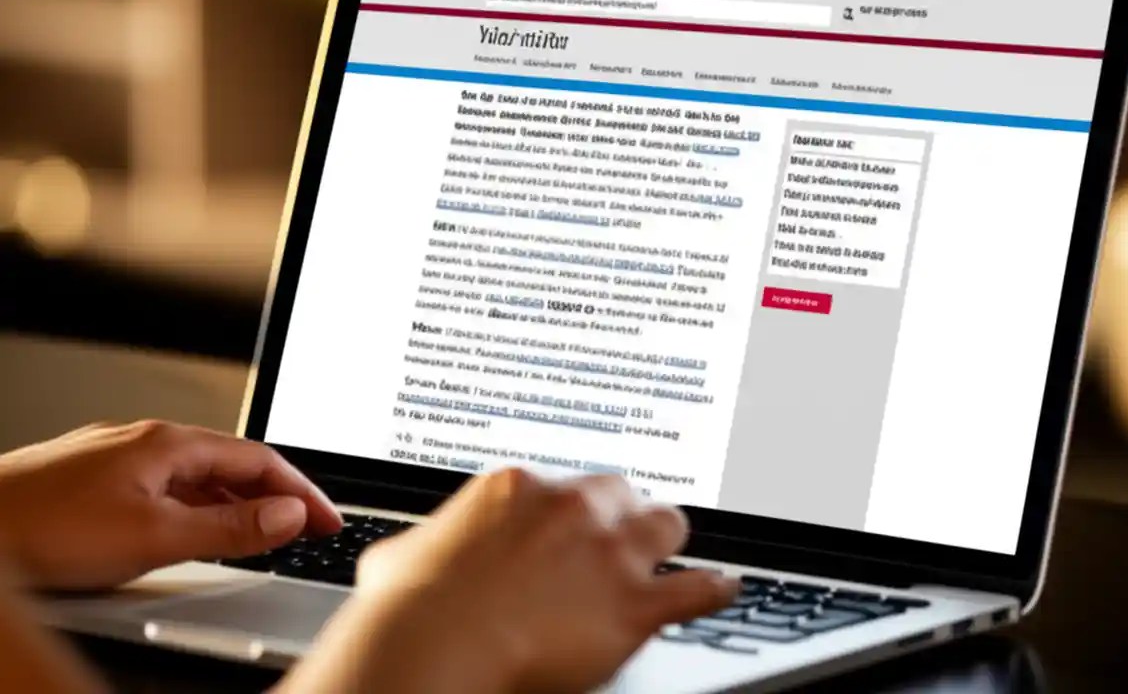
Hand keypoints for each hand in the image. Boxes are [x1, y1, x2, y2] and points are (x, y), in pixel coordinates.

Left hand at [0, 421, 342, 590]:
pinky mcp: (92, 480)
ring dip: (236, 503)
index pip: (260, 460)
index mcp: (169, 443)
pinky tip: (192, 533)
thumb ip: (229, 528)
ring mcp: (116, 458)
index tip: (329, 519)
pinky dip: (197, 508)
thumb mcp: (155, 537)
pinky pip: (165, 488)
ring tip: (262, 535)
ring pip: (196, 477)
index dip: (303, 491)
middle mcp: (144, 441)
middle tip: (307, 528)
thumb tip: (287, 516)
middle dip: (276, 495)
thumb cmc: (43, 527)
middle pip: (231, 464)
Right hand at [277, 470, 738, 693]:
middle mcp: (572, 508)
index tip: (573, 527)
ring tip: (667, 557)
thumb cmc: (407, 611)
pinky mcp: (632, 604)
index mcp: (517, 487)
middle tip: (616, 543)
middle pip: (624, 494)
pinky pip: (699, 588)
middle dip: (622, 518)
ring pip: (666, 526)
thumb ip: (426, 544)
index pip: (566, 485)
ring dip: (663, 544)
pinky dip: (715, 588)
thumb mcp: (400, 557)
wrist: (430, 647)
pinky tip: (722, 588)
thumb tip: (409, 556)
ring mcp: (608, 554)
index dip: (574, 512)